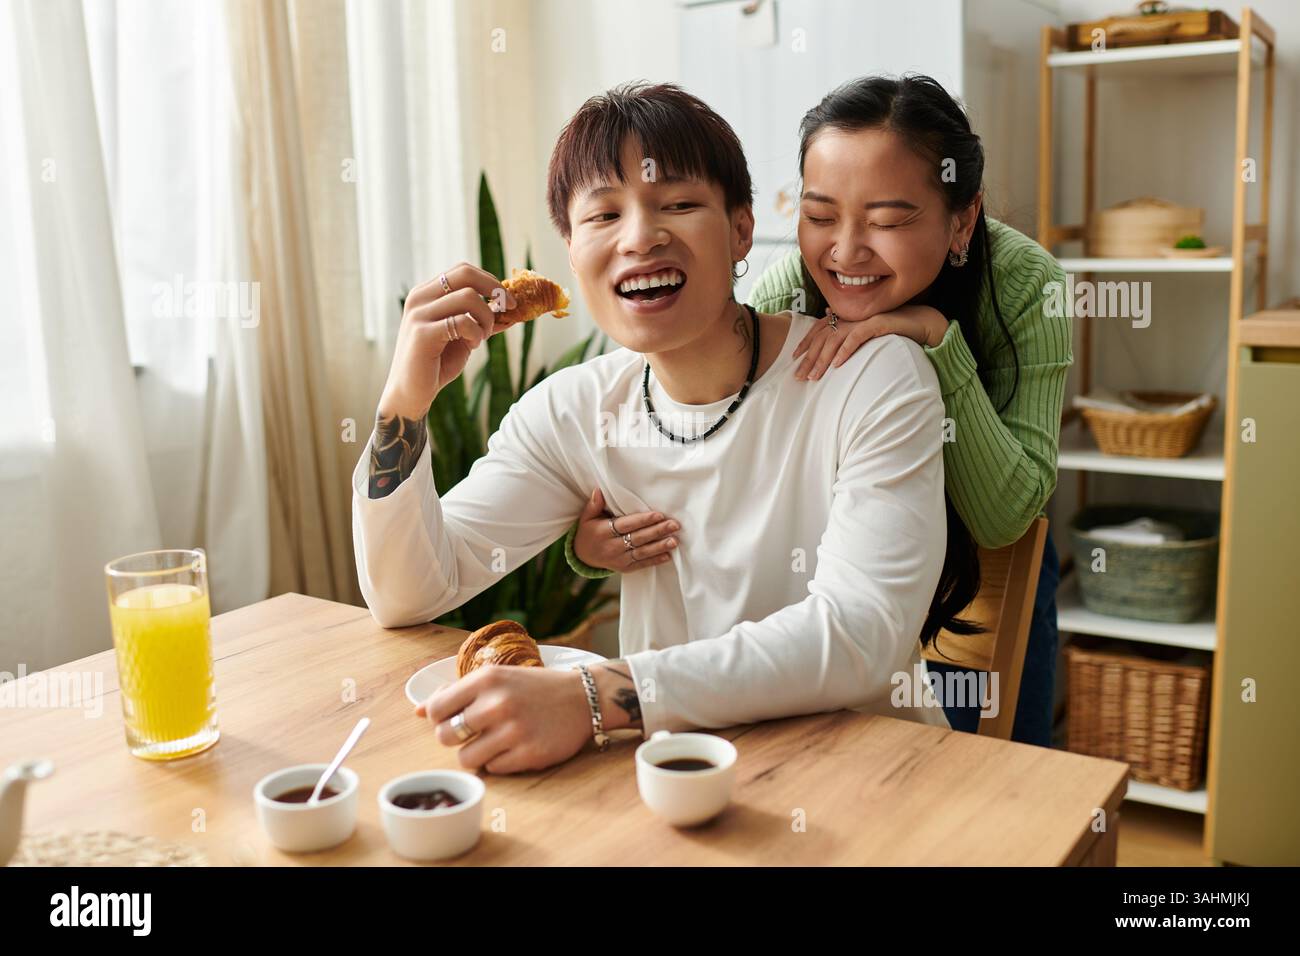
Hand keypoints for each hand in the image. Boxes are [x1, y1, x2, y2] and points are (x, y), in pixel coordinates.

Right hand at [377, 263, 517, 419]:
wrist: (411, 392)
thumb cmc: (437, 363)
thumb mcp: (464, 336)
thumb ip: (482, 320)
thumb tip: (511, 311)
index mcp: (427, 294)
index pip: (463, 271)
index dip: (490, 281)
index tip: (508, 299)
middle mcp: (420, 298)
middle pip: (465, 274)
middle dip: (495, 289)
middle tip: (510, 308)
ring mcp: (419, 314)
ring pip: (468, 297)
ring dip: (486, 318)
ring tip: (482, 337)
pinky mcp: (422, 333)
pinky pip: (463, 321)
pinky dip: (476, 333)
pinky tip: (472, 345)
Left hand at [415, 665, 592, 773]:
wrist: (583, 698)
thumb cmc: (533, 688)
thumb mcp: (497, 677)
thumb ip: (457, 692)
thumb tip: (417, 711)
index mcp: (487, 678)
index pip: (436, 708)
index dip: (440, 718)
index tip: (454, 718)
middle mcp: (498, 703)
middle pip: (445, 736)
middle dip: (454, 738)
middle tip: (472, 732)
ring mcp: (514, 730)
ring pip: (466, 758)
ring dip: (475, 754)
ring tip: (492, 742)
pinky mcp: (529, 754)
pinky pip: (492, 769)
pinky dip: (498, 762)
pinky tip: (513, 748)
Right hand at [574, 488, 678, 572]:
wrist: (583, 556)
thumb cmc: (588, 532)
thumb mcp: (587, 517)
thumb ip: (594, 504)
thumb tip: (598, 491)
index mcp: (603, 532)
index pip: (626, 525)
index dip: (643, 520)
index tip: (658, 515)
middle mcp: (612, 547)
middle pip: (638, 538)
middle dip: (657, 531)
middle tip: (674, 525)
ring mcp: (618, 559)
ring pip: (642, 552)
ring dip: (659, 547)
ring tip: (674, 541)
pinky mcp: (624, 568)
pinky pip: (641, 564)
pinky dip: (654, 561)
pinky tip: (667, 555)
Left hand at [793, 305, 948, 380]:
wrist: (919, 322)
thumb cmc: (891, 330)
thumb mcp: (866, 332)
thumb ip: (848, 333)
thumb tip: (829, 332)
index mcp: (847, 318)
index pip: (819, 329)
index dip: (805, 343)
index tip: (793, 358)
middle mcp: (852, 318)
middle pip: (823, 337)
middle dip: (809, 358)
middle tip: (798, 376)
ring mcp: (862, 320)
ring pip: (835, 340)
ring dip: (823, 359)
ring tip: (814, 376)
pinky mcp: (876, 324)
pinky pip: (856, 338)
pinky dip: (845, 351)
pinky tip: (837, 364)